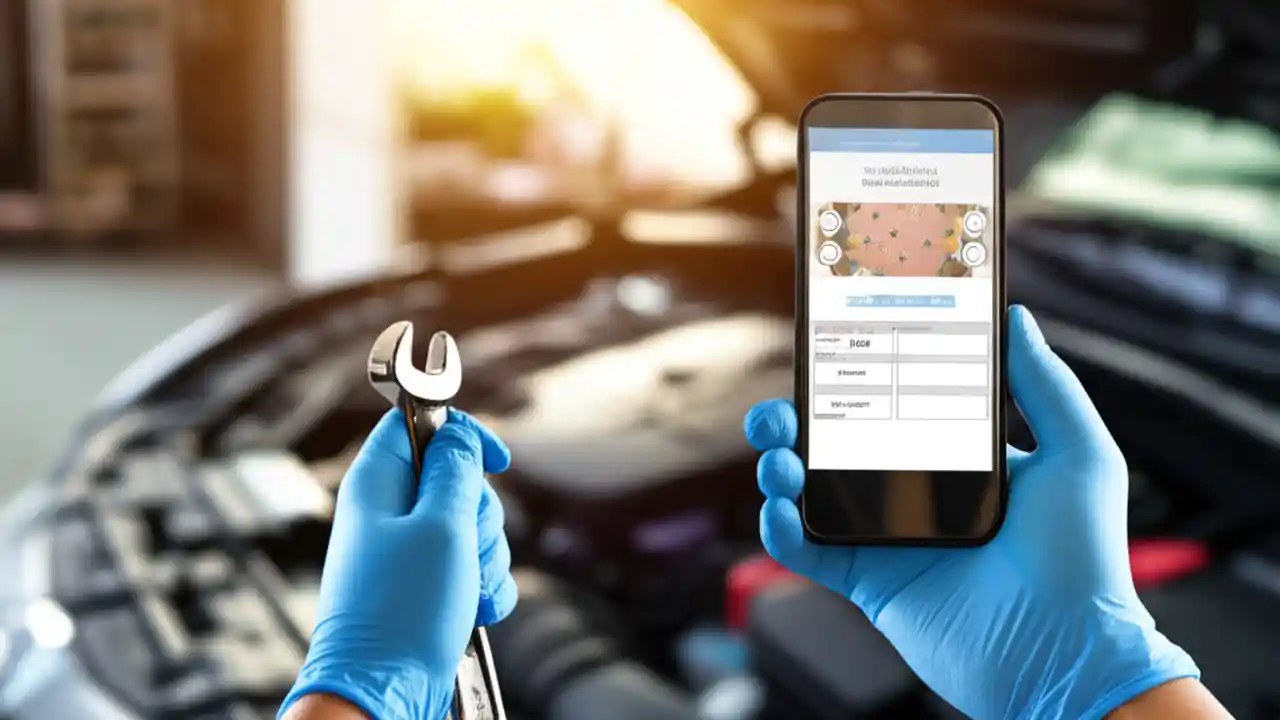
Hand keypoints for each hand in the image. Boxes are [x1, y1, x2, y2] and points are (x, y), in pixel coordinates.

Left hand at [280, 409, 515, 719]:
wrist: (384, 693)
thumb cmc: (400, 615)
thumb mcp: (440, 527)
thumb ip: (456, 472)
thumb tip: (461, 436)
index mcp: (377, 483)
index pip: (418, 425)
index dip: (462, 433)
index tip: (496, 459)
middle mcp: (389, 513)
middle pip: (457, 479)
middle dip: (481, 514)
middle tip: (466, 543)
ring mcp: (409, 552)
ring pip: (472, 526)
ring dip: (486, 557)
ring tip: (466, 587)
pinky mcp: (427, 586)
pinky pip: (474, 567)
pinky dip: (484, 587)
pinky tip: (473, 609)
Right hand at [744, 306, 1198, 719]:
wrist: (1067, 653)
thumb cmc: (1085, 559)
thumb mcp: (1078, 455)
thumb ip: (1048, 385)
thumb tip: (1016, 318)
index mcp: (957, 457)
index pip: (891, 403)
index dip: (855, 375)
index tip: (830, 344)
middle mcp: (914, 492)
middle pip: (835, 442)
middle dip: (797, 419)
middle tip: (784, 408)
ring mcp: (887, 537)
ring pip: (810, 491)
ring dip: (780, 467)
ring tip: (780, 459)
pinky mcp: (868, 582)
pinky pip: (808, 551)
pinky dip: (779, 529)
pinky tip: (779, 510)